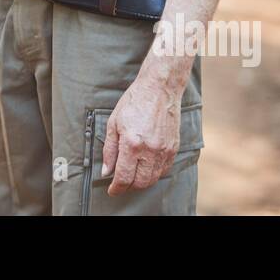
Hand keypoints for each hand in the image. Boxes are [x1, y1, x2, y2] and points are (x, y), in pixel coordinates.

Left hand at [101, 77, 181, 194]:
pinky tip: (146, 166)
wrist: (159, 89)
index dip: (116, 188)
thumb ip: (110, 150)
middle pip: (140, 183)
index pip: (123, 177)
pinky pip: (164, 169)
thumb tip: (106, 171)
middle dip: (128, 187)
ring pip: (153, 179)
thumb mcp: (114, 123)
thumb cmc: (134, 102)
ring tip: (132, 175)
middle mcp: (150, 150)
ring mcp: (164, 150)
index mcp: (132, 143)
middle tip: (121, 183)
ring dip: (141, 181)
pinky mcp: (173, 148)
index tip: (111, 190)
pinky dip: (154, 173)